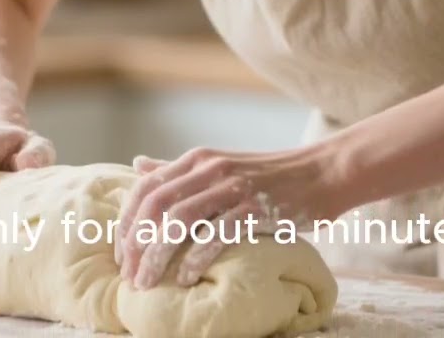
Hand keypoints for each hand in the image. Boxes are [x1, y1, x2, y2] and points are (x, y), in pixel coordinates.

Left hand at [114, 146, 337, 289]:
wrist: (323, 173)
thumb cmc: (269, 176)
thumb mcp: (219, 164)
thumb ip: (178, 170)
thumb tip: (137, 165)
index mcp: (197, 159)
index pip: (145, 188)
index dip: (126, 222)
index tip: (120, 254)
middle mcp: (210, 168)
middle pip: (155, 206)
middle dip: (135, 244)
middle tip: (129, 276)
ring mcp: (233, 187)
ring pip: (178, 221)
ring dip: (157, 255)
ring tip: (148, 282)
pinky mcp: (256, 207)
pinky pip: (217, 234)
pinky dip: (196, 258)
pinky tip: (187, 278)